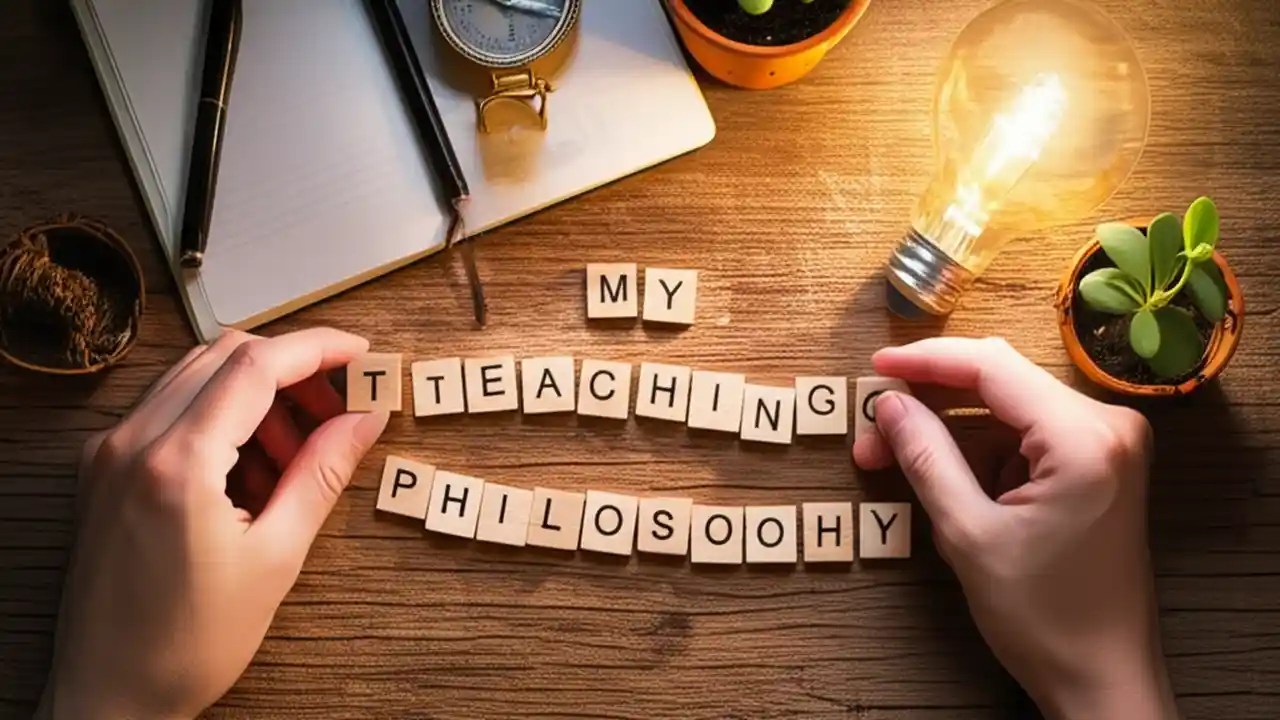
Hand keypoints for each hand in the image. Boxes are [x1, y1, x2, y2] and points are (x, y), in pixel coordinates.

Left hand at [39, 328, 388, 718]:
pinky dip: (220, 419)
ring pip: (197, 378)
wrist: (110, 696)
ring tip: (296, 454)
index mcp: (176, 464)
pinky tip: (250, 469)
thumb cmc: (186, 643)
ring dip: (257, 397)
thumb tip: (364, 419)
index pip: (256, 365)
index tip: (360, 355)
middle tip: (338, 408)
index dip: (318, 349)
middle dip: (291, 371)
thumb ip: (322, 473)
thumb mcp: (276, 558)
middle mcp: (131, 443)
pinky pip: (170, 410)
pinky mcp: (103, 468)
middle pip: (225, 357)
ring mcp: (109, 453)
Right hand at [853, 338, 1176, 719]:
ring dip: (951, 429)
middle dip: (932, 401)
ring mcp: (1109, 443)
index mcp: (1084, 438)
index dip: (926, 361)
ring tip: (894, 461)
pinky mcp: (1100, 463)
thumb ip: (926, 458)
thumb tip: (887, 405)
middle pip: (1001, 381)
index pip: (992, 368)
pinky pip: (1027, 434)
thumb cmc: (1043, 616)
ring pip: (1009, 408)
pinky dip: (981, 449)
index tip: (875, 367)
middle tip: (875, 431)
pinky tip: (945, 478)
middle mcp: (1108, 425)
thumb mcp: (968, 534)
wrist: (1104, 677)